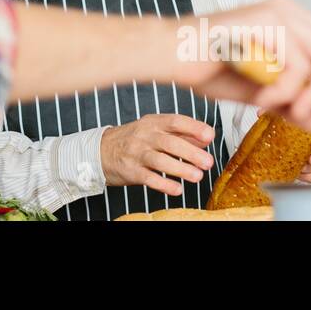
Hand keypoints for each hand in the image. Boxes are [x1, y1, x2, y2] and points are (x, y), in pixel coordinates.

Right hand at [99, 114, 215, 196]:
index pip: (175, 121)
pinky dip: (164, 184)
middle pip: (170, 142)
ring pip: (160, 160)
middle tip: (208, 162)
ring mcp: (136, 153)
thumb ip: (181, 134)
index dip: (193, 127)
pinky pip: (148, 178)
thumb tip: (206, 138)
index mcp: (153, 123)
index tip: (209, 135)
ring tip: (197, 177)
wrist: (101, 151)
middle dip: (191, 153)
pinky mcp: (131, 171)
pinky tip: (177, 189)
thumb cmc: (134, 140)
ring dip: (180, 169)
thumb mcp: (154, 130)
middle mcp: (145, 136)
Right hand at [171, 0, 310, 137]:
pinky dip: (285, 91)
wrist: (169, 56)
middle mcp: (288, 11)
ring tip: (289, 111)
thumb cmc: (207, 68)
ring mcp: (277, 13)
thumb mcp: (265, 95)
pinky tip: (263, 99)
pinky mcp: (264, 21)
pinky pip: (295, 64)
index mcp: (290, 22)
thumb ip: (299, 106)